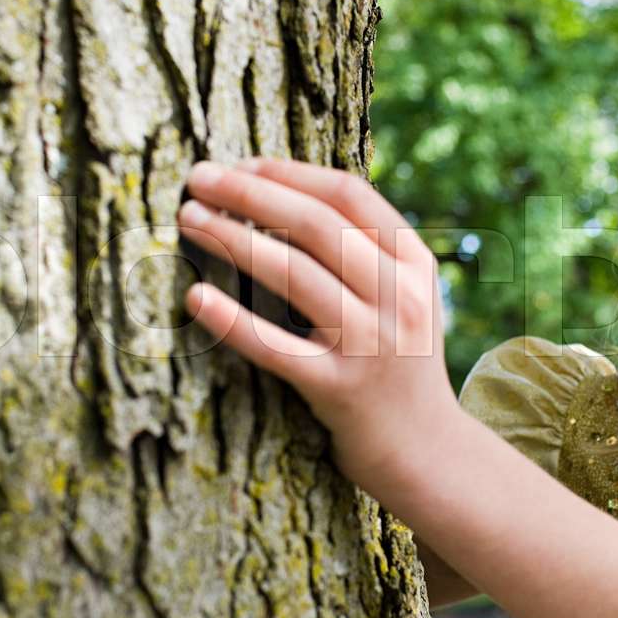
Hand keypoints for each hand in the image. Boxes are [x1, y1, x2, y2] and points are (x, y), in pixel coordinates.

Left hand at [176, 157, 459, 484]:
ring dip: (233, 240)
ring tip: (188, 219)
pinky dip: (232, 321)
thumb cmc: (399, 365)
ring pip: (294, 275)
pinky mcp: (340, 390)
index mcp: (413, 263)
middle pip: (315, 225)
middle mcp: (397, 297)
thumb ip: (367, 251)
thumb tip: (286, 195)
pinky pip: (277, 348)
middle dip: (250, 194)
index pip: (348, 195)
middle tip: (198, 177)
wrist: (428, 452)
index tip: (241, 164)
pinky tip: (195, 297)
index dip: (289, 173)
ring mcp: (370, 343)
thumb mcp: (404, 298)